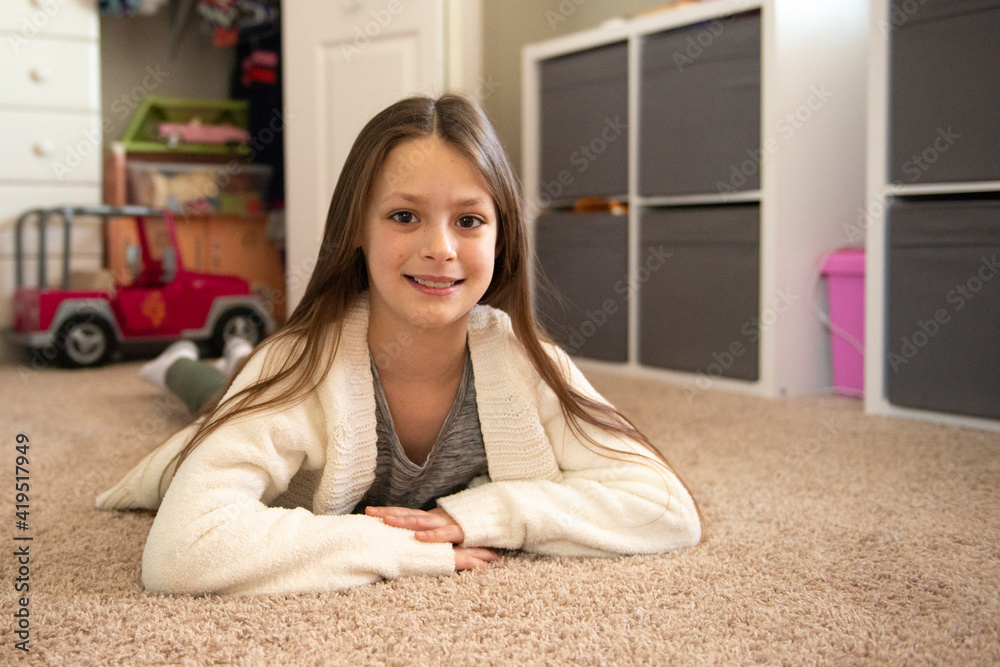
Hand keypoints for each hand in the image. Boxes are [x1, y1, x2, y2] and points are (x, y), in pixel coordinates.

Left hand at [365, 506, 500, 570]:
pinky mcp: (462, 531)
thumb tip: (413, 536)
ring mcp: (449, 523)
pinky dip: (431, 536)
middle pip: (409, 514)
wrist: (500, 517)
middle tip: (369, 513)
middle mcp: (437, 518)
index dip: (388, 511)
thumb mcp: (449, 530)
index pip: (406, 513)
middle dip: (389, 513)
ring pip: (422, 521)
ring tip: (387, 521)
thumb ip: (435, 532)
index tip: (368, 512)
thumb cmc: (472, 528)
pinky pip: (444, 534)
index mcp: (432, 517)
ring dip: (404, 521)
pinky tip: (418, 537)